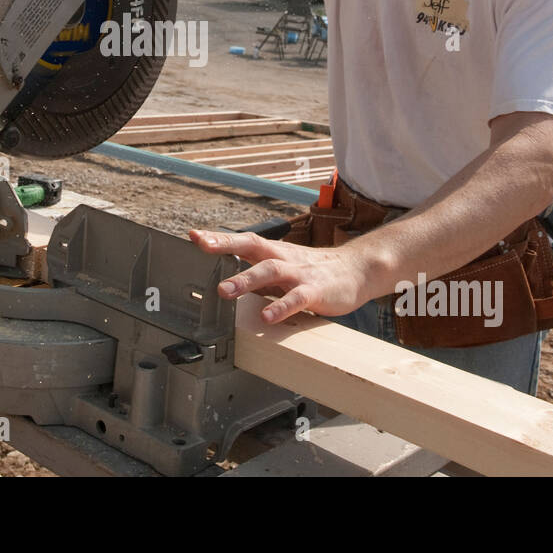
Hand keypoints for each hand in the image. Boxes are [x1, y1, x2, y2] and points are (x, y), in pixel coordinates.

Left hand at [189, 230, 371, 323]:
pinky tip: (267, 316)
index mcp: (274, 252)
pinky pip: (296, 299)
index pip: (243, 240)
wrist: (357, 270)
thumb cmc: (315, 270)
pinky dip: (280, 307)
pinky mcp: (316, 292)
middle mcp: (284, 258)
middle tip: (202, 247)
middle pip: (252, 246)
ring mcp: (300, 274)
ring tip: (225, 291)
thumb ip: (257, 269)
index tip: (194, 235)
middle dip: (226, 246)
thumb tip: (226, 276)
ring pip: (271, 271)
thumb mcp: (283, 265)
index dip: (219, 237)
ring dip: (246, 279)